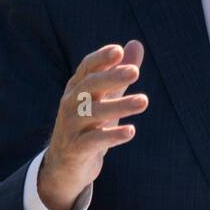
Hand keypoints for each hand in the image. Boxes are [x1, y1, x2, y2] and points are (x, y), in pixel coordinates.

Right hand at [37, 40, 147, 209]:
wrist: (65, 165)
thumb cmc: (89, 124)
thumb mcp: (104, 97)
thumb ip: (120, 72)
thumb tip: (136, 44)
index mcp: (77, 88)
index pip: (87, 68)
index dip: (101, 58)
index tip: (118, 51)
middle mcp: (71, 104)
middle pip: (89, 87)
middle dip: (111, 77)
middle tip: (135, 71)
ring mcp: (71, 127)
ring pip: (94, 113)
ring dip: (120, 106)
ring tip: (144, 101)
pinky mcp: (76, 149)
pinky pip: (94, 141)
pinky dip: (112, 135)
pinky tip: (131, 131)